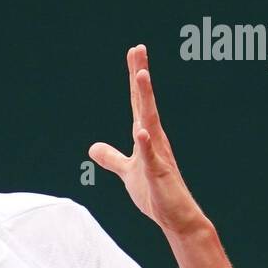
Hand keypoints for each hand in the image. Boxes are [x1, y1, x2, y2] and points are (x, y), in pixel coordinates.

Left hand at [89, 45, 206, 236]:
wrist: (175, 217)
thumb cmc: (155, 193)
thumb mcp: (127, 173)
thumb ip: (112, 158)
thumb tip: (92, 148)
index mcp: (146, 137)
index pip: (138, 103)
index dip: (135, 79)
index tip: (134, 53)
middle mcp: (154, 139)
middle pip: (144, 103)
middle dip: (141, 77)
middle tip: (138, 49)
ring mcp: (157, 155)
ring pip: (150, 122)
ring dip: (146, 100)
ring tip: (142, 76)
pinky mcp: (159, 174)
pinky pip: (151, 157)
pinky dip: (145, 143)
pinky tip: (140, 130)